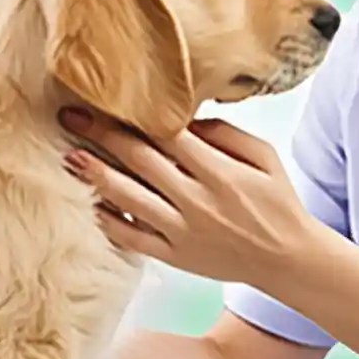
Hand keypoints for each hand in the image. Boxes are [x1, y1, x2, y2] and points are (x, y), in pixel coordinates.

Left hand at [56, 107, 320, 285]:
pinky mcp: (175, 256)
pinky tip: (90, 203)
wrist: (288, 259)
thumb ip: (228, 134)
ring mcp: (183, 231)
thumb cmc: (278, 202)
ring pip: (129, 198)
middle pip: (140, 161)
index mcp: (221, 172)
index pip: (167, 135)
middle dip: (102, 135)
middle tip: (70, 116)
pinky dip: (108, 221)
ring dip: (96, 175)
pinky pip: (132, 238)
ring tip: (70, 156)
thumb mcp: (266, 158)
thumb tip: (187, 117)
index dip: (133, 116)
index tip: (105, 99)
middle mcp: (197, 200)